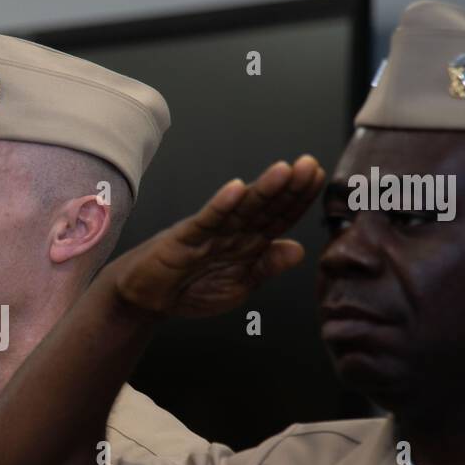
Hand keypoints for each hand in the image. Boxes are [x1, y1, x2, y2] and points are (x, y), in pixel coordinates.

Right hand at [109, 155, 324, 317]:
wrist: (147, 299)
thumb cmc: (189, 289)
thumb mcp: (239, 286)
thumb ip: (266, 267)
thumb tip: (299, 249)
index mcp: (247, 243)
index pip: (278, 217)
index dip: (299, 199)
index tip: (317, 176)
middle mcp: (231, 232)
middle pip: (264, 207)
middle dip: (288, 187)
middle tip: (308, 165)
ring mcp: (208, 233)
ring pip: (240, 209)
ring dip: (262, 190)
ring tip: (283, 170)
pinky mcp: (184, 238)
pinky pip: (206, 221)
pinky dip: (221, 206)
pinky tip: (236, 190)